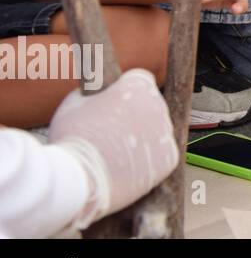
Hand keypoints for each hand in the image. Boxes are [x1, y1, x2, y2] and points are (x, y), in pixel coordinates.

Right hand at [48, 69, 179, 228]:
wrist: (81, 177)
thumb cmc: (73, 138)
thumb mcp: (74, 103)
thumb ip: (93, 92)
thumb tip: (97, 92)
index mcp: (138, 86)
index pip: (141, 79)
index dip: (126, 91)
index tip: (116, 102)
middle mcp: (159, 104)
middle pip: (150, 106)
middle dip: (135, 115)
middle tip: (112, 132)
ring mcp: (167, 131)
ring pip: (157, 131)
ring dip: (142, 138)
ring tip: (115, 153)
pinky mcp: (170, 157)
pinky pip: (161, 154)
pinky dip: (148, 160)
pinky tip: (127, 166)